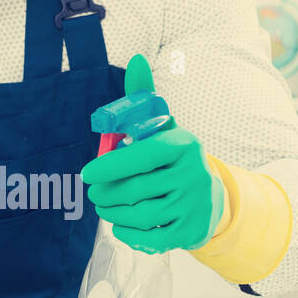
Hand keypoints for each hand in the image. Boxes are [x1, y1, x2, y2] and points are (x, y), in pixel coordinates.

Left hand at [81, 55, 224, 253]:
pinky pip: (150, 238)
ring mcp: (193, 205)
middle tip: (92, 193)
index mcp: (184, 145)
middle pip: (136, 189)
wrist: (210, 197)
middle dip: (106, 193)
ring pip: (140, 214)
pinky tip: (119, 224)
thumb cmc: (173, 158)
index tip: (87, 173)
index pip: (143, 155)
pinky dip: (128, 233)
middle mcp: (193, 175)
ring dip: (113, 213)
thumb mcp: (164, 127)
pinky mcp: (190, 231)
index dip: (111, 166)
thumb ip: (144, 96)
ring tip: (103, 206)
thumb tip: (136, 59)